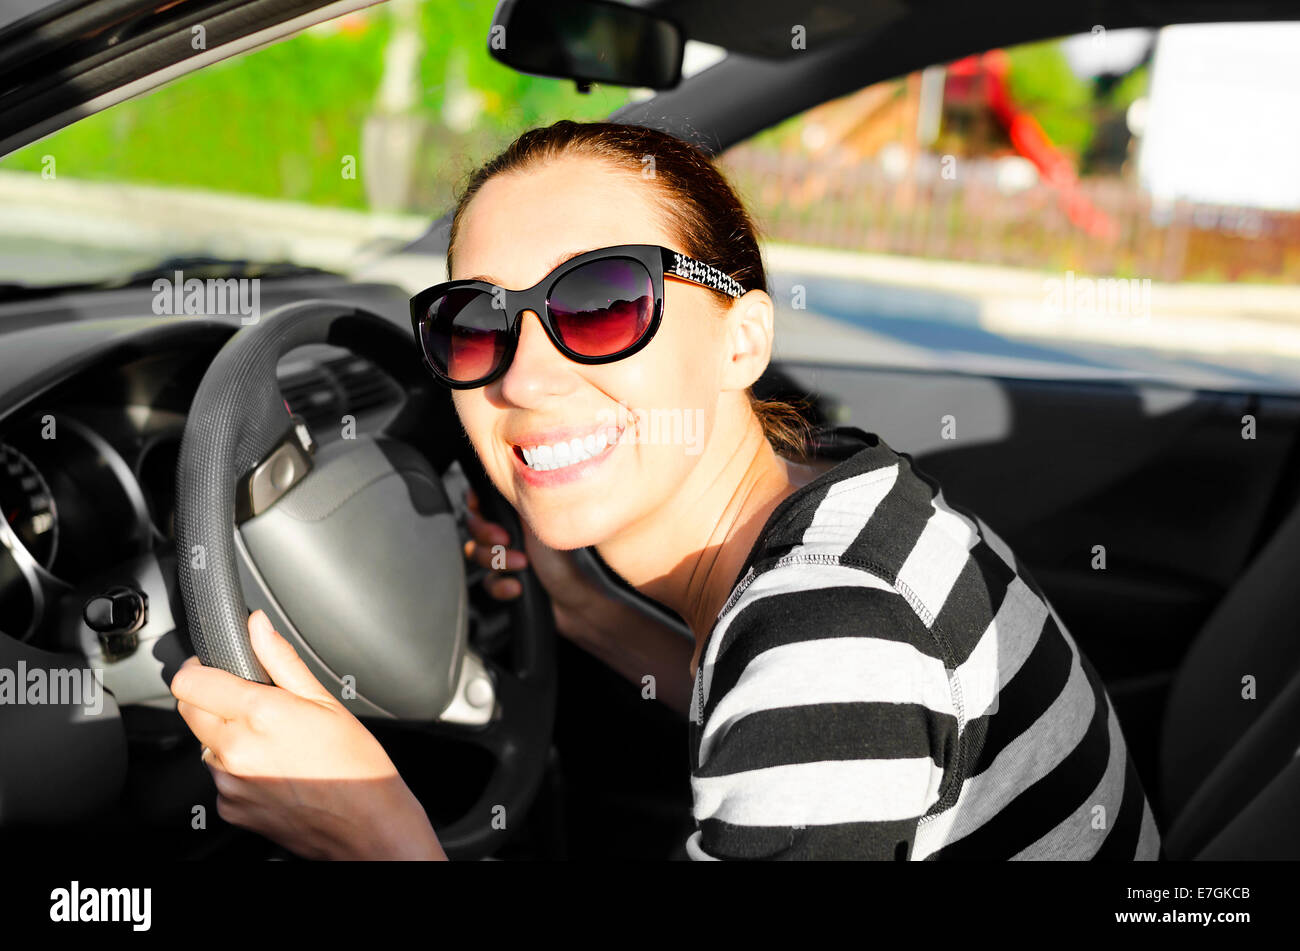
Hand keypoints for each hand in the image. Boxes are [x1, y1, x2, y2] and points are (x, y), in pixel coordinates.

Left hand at [171, 610, 445, 859]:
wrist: (365, 824)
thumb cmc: (355, 764)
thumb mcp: (325, 701)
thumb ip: (281, 660)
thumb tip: (257, 626)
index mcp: (259, 713)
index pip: (190, 683)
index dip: (198, 669)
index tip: (211, 667)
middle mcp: (235, 749)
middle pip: (189, 711)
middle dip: (209, 699)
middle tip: (247, 701)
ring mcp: (229, 783)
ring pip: (203, 745)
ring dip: (224, 736)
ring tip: (270, 741)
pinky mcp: (230, 808)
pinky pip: (219, 778)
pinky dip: (236, 770)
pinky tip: (272, 769)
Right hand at [462, 486, 607, 639]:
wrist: (583, 600)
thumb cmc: (575, 558)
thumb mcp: (544, 519)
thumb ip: (520, 499)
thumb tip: (504, 478)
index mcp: (522, 508)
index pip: (486, 496)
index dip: (478, 503)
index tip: (483, 509)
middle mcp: (514, 528)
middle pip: (475, 525)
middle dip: (486, 534)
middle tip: (506, 540)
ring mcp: (509, 555)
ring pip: (477, 554)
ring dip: (496, 560)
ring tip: (522, 564)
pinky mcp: (508, 580)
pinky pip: (487, 582)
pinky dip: (500, 585)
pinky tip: (517, 586)